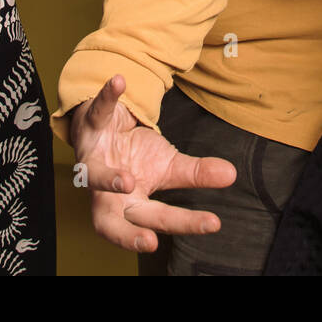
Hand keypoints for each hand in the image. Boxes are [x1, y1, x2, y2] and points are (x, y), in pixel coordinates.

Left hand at [70, 75, 236, 252]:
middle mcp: (104, 190)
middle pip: (108, 219)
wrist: (107, 128)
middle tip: (149, 240)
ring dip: (106, 180)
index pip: (155, 219)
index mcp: (128, 203)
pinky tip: (120, 82)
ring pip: (91, 175)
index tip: (210, 223)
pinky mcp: (91, 126)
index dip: (180, 224)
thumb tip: (231, 174)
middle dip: (123, 232)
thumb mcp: (169, 166)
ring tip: (125, 181)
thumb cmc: (137, 157)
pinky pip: (97, 113)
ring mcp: (93, 158)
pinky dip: (108, 98)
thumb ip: (197, 174)